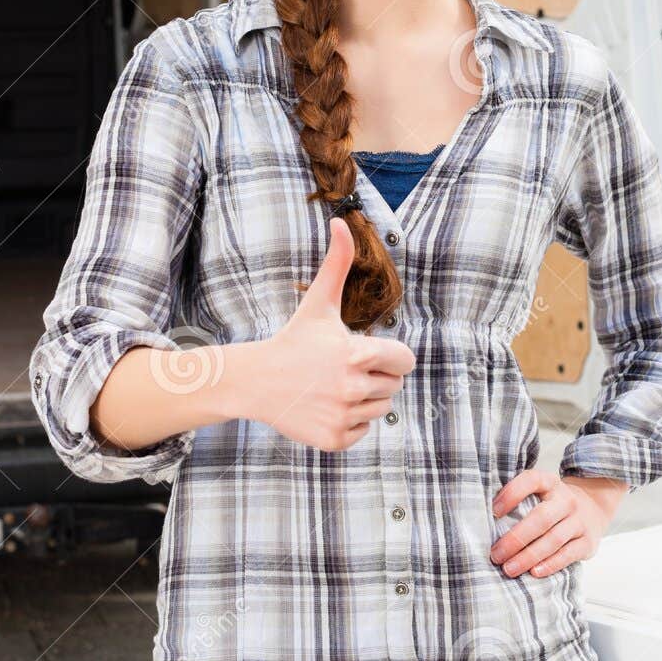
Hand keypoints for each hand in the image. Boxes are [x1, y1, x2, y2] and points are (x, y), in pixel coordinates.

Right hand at [253, 217, 415, 451]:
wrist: (256, 382)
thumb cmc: (294, 339)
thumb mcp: (319, 302)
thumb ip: (337, 262)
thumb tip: (341, 221)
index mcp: (357, 353)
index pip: (405, 360)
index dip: (390, 355)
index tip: (366, 353)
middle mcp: (352, 387)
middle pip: (393, 386)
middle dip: (375, 377)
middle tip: (341, 370)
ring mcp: (343, 415)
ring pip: (379, 409)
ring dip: (362, 399)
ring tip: (332, 387)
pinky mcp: (334, 439)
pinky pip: (363, 431)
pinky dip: (350, 422)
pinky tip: (326, 406)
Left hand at [488, 469, 628, 578]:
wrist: (593, 509)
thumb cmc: (553, 505)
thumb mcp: (539, 493)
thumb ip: (518, 501)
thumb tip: (482, 518)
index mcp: (550, 483)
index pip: (531, 481)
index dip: (512, 494)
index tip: (493, 511)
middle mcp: (566, 500)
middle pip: (541, 518)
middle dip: (515, 539)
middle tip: (496, 555)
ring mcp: (579, 521)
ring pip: (553, 540)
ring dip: (528, 556)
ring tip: (509, 569)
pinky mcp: (587, 542)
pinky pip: (568, 554)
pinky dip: (550, 565)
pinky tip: (534, 572)